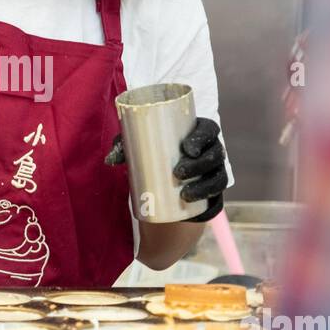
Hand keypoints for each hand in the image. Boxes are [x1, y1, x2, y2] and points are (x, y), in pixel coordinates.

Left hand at [105, 116, 227, 221]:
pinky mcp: (213, 191)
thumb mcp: (138, 149)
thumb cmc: (152, 158)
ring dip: (204, 184)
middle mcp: (211, 151)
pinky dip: (207, 196)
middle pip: (215, 153)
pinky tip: (192, 200)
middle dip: (199, 164)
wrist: (161, 190)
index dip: (202, 137)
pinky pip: (217, 193)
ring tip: (184, 192)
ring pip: (218, 175)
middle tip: (178, 173)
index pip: (209, 129)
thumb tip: (111, 158)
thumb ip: (124, 146)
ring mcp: (214, 171)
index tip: (186, 148)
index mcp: (198, 133)